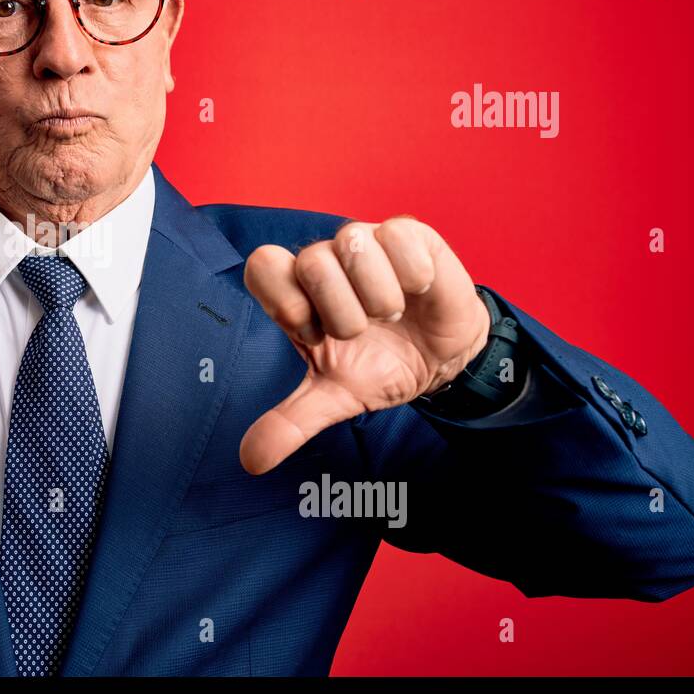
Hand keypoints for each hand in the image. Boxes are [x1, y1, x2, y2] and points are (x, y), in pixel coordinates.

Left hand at [240, 217, 489, 474]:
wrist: (442, 361)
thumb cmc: (380, 367)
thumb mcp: (335, 398)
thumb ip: (290, 422)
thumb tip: (251, 461)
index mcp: (296, 293)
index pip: (263, 266)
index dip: (288, 304)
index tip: (315, 336)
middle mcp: (323, 260)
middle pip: (310, 263)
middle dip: (344, 313)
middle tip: (365, 331)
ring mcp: (363, 243)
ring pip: (353, 245)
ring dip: (381, 297)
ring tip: (394, 315)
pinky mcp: (406, 232)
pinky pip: (398, 235)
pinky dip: (413, 274)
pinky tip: (420, 290)